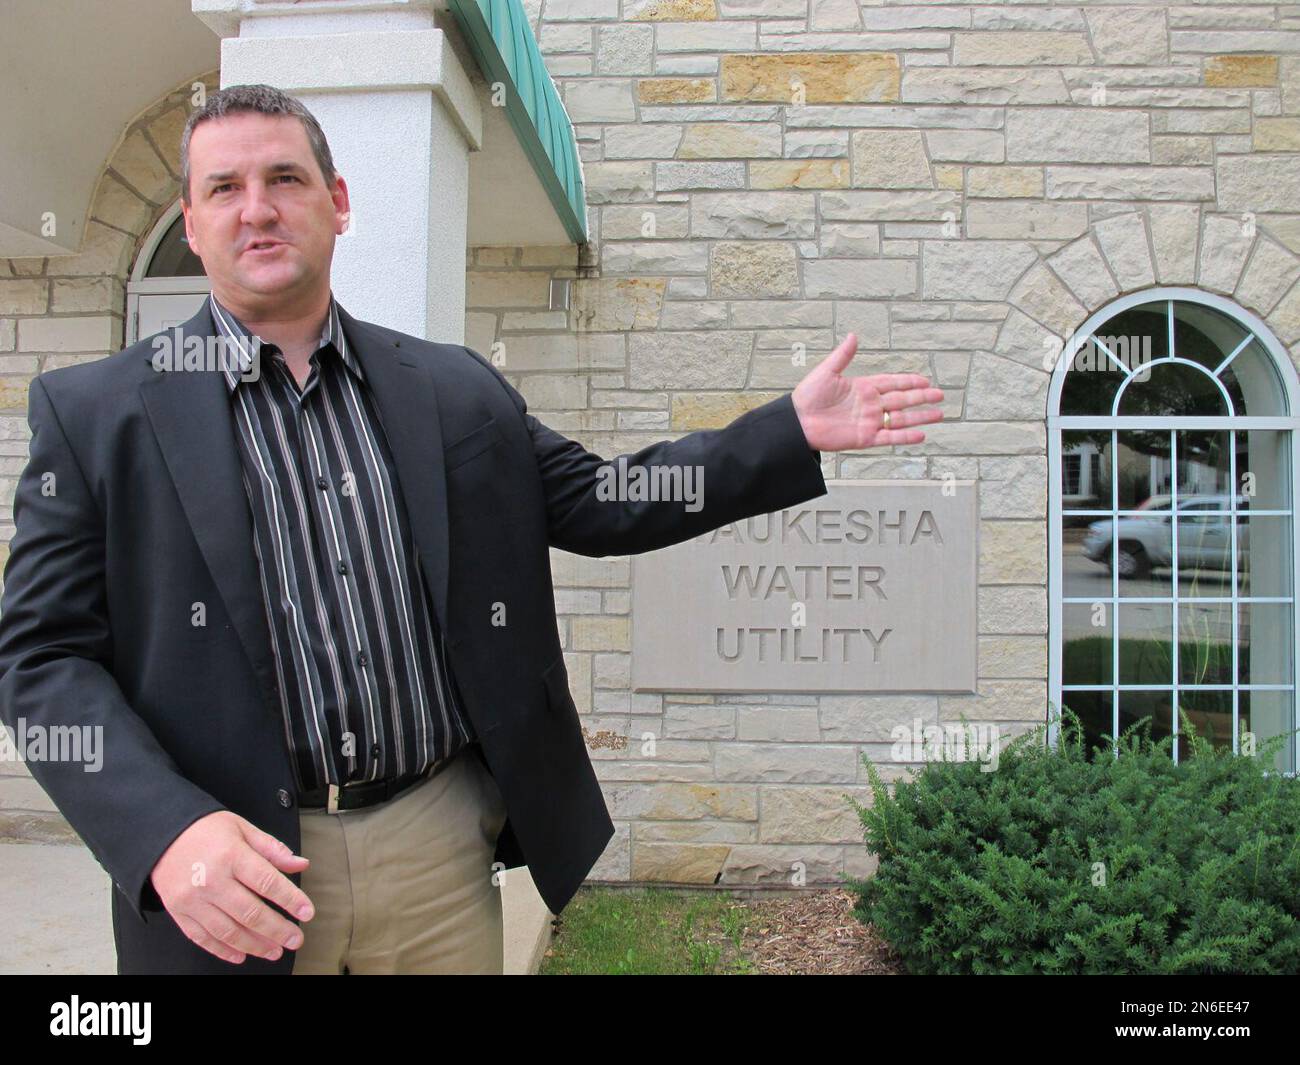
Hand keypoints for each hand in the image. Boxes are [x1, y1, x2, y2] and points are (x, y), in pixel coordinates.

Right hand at [150, 809, 313, 964]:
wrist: (161, 834)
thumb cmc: (206, 829)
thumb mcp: (243, 828)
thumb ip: (272, 849)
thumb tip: (301, 864)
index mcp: (231, 855)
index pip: (268, 882)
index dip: (290, 900)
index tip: (307, 913)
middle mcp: (211, 880)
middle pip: (250, 912)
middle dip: (277, 930)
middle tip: (296, 940)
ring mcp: (192, 899)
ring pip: (228, 931)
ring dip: (255, 945)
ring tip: (275, 951)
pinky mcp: (178, 912)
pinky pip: (202, 937)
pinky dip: (223, 950)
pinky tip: (242, 955)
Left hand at [791, 333, 944, 451]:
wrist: (797, 422)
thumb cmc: (807, 396)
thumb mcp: (826, 372)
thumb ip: (843, 356)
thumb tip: (853, 335)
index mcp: (863, 387)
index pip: (892, 382)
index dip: (909, 381)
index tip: (926, 380)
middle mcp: (870, 405)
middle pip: (902, 399)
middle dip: (921, 397)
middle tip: (940, 395)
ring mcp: (869, 422)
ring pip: (901, 419)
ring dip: (920, 416)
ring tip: (939, 415)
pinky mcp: (865, 438)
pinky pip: (890, 437)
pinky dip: (905, 436)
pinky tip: (921, 434)